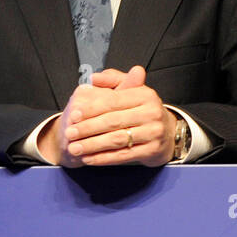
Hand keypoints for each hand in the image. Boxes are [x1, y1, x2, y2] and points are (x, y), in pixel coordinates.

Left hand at [36, 66, 175, 166]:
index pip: (113, 102)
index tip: (73, 115)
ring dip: (92, 145)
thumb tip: (93, 78)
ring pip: (117, 139)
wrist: (167, 132)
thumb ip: (113, 80)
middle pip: (113, 121)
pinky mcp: (153, 150)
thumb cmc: (142, 110)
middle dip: (88, 128)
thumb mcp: (132, 90)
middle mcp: (152, 112)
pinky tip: (88, 158)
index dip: (91, 109)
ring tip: (74, 148)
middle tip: (69, 133)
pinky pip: (123, 155)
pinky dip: (103, 158)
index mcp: (145, 95)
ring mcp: (154, 132)